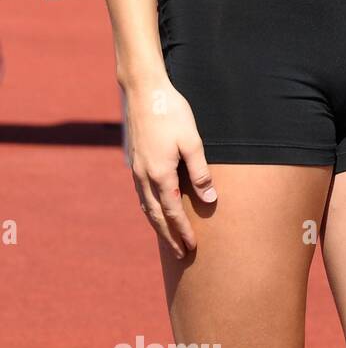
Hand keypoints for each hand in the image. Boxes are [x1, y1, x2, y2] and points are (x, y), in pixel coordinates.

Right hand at [124, 78, 216, 259]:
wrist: (144, 92)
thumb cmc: (172, 113)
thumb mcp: (193, 141)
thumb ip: (200, 171)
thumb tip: (209, 199)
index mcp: (160, 174)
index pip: (172, 212)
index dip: (182, 231)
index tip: (192, 248)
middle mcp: (144, 176)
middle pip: (156, 216)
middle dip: (170, 236)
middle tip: (182, 254)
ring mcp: (136, 170)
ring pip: (146, 206)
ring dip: (158, 225)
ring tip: (169, 239)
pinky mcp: (135, 162)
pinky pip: (142, 194)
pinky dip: (149, 208)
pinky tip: (155, 210)